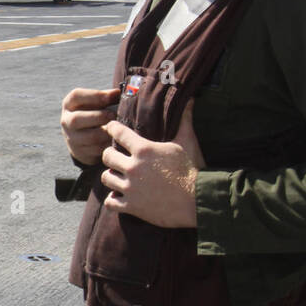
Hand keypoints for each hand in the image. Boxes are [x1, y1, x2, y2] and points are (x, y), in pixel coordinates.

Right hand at [60, 87, 120, 165]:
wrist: (85, 138)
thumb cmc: (96, 113)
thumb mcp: (97, 103)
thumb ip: (107, 97)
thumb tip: (119, 93)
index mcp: (69, 104)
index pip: (77, 96)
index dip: (96, 95)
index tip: (114, 95)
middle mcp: (66, 121)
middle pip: (78, 118)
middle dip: (100, 116)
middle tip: (115, 115)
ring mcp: (72, 138)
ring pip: (90, 137)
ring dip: (108, 133)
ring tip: (120, 129)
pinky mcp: (81, 152)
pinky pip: (98, 150)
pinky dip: (110, 145)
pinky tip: (118, 140)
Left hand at [99, 103, 204, 227]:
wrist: (200, 200)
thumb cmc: (193, 170)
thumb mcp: (188, 142)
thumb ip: (184, 120)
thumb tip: (190, 98)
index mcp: (144, 149)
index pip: (118, 132)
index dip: (112, 128)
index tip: (110, 128)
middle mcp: (133, 167)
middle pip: (106, 155)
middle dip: (110, 154)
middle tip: (116, 157)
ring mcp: (131, 188)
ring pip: (106, 177)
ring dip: (111, 176)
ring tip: (118, 176)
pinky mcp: (132, 206)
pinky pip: (110, 202)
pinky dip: (114, 199)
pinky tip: (121, 196)